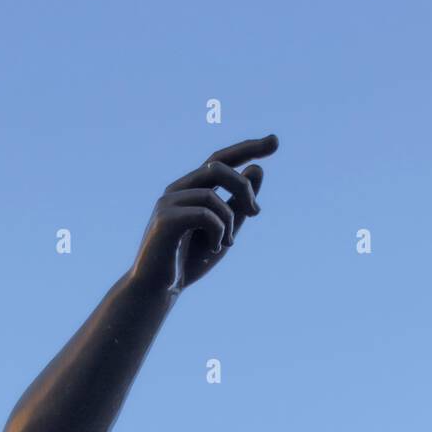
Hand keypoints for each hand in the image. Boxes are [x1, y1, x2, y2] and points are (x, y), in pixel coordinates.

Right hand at [130, 134, 278, 293]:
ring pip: (212, 194)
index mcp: (190, 189)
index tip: (274, 141)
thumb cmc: (188, 262)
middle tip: (256, 213)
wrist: (157, 290)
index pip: (220, 159)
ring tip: (228, 244)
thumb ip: (239, 204)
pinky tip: (217, 247)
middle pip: (217, 166)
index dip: (247, 148)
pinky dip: (218, 231)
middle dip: (243, 187)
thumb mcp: (223, 231)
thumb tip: (257, 169)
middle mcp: (177, 189)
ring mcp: (168, 203)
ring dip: (229, 220)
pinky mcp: (166, 220)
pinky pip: (204, 214)